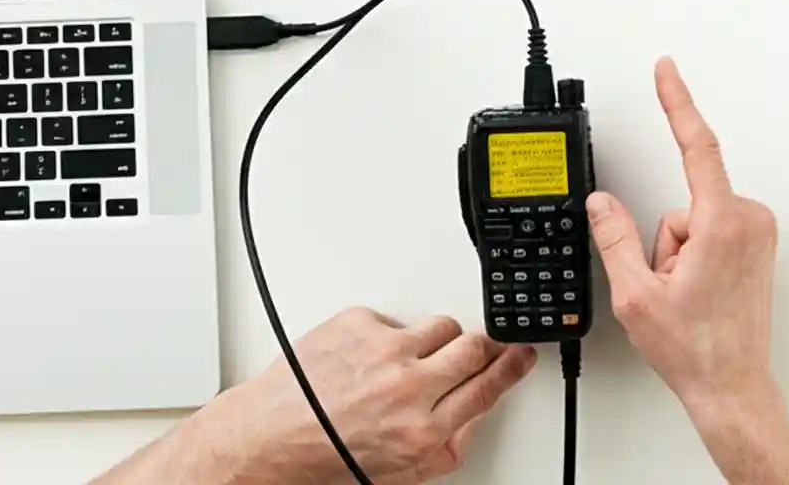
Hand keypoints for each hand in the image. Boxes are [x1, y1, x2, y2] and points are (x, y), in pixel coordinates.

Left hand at [93, 308, 535, 484]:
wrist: (267, 439)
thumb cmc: (325, 459)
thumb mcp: (401, 472)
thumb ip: (449, 444)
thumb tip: (475, 412)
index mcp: (427, 431)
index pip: (489, 386)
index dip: (512, 366)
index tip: (521, 353)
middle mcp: (410, 389)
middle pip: (475, 347)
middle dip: (486, 344)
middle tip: (485, 343)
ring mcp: (384, 352)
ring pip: (440, 326)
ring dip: (435, 340)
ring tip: (414, 356)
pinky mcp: (358, 325)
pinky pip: (394, 319)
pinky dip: (386, 335)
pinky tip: (368, 355)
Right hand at [587, 58, 788, 483]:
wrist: (731, 385)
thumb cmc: (694, 349)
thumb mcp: (635, 294)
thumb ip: (613, 237)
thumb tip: (602, 203)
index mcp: (721, 225)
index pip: (696, 146)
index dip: (676, 102)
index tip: (667, 71)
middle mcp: (748, 221)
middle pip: (683, 203)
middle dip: (666, 241)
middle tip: (672, 286)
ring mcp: (758, 233)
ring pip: (695, 218)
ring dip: (682, 252)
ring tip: (689, 293)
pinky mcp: (759, 244)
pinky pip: (713, 230)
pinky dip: (699, 255)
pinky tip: (702, 290)